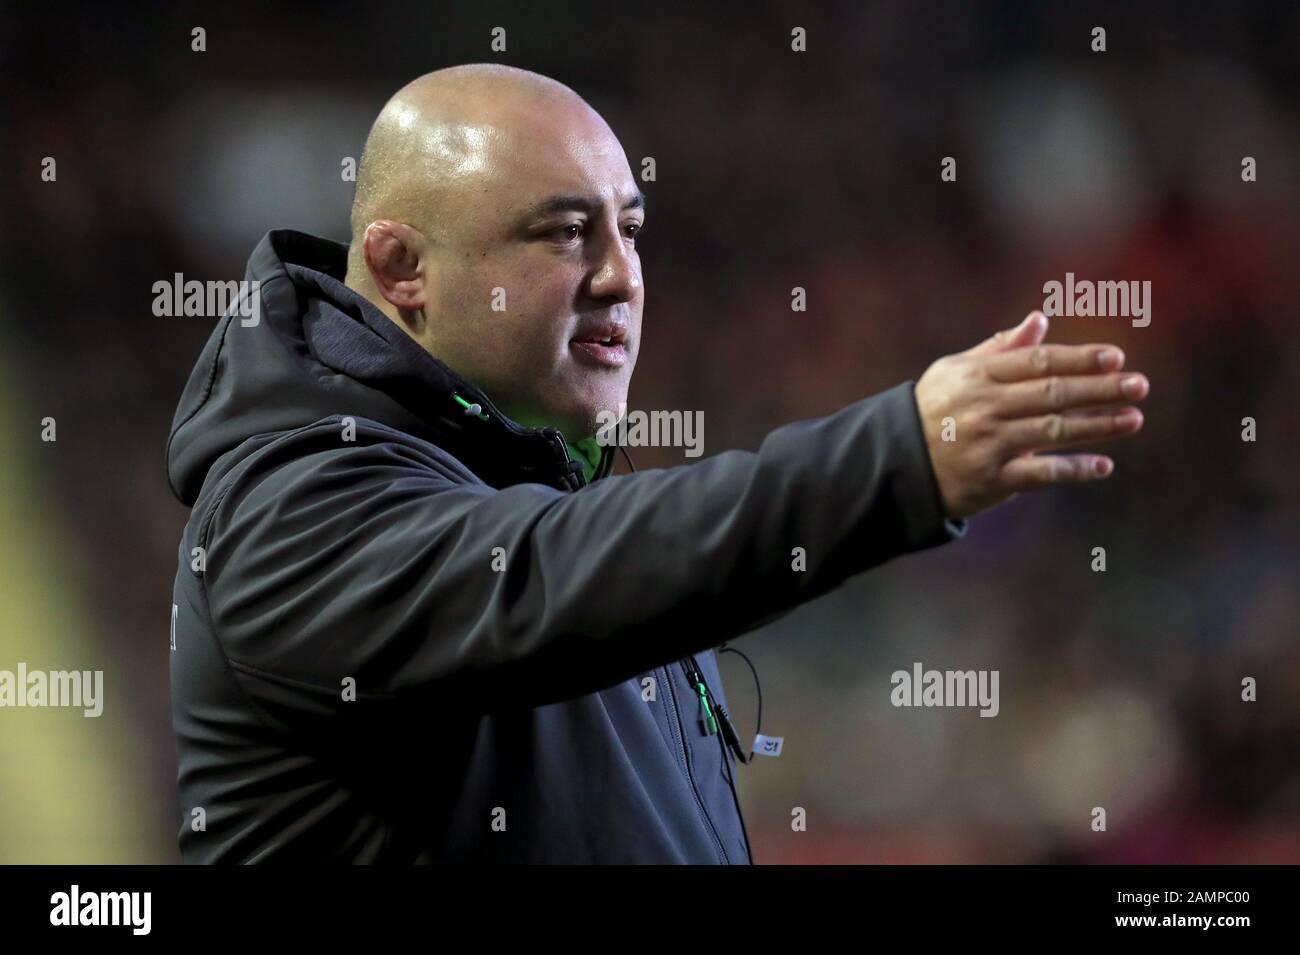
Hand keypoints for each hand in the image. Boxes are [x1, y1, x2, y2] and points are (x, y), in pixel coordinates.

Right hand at [914, 311, 1148, 518]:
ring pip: (1052, 432)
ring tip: (1134, 419)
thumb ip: (1000, 348)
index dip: (1078, 359)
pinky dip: (1073, 470)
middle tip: (1139, 385)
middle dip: (1099, 389)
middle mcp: (984, 407)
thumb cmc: (934, 409)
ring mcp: (988, 444)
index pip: (1037, 362)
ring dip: (1097, 426)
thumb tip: (1039, 319)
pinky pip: (1040, 474)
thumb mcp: (956, 371)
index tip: (1115, 357)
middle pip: (1052, 394)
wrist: (896, 462)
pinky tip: (1104, 466)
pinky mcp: (991, 479)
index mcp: (979, 376)